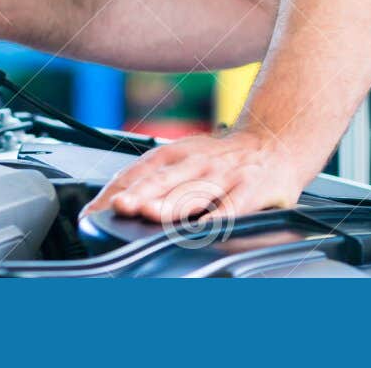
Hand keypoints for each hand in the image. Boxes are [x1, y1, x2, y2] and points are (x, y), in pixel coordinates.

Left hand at [80, 128, 313, 228]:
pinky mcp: (251, 189)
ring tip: (150, 213)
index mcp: (176, 155)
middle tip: (120, 206)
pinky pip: (233, 206)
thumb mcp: (186, 159)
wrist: (276, 142)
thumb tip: (115, 204)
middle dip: (140, 194)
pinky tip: (206, 228)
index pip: (140, 171)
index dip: (117, 190)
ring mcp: (224, 175)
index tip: (94, 211)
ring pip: (194, 191)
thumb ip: (156, 181)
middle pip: (163, 180)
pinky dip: (219, 216)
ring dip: (171, 202)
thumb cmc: (223, 159)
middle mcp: (197, 162)